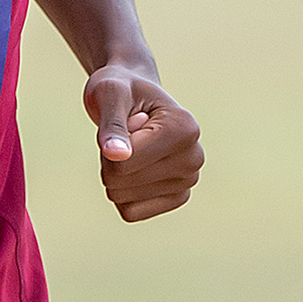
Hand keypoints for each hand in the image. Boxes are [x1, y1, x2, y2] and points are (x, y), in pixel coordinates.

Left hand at [83, 65, 202, 222]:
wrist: (133, 96)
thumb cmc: (121, 89)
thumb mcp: (110, 94)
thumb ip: (112, 125)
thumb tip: (116, 156)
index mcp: (185, 129)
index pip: (122, 163)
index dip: (108, 142)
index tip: (128, 119)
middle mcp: (194, 158)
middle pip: (120, 182)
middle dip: (109, 158)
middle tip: (125, 133)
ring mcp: (188, 182)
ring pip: (121, 198)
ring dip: (114, 172)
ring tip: (131, 146)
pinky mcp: (177, 198)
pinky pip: (129, 212)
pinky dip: (121, 191)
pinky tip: (135, 166)